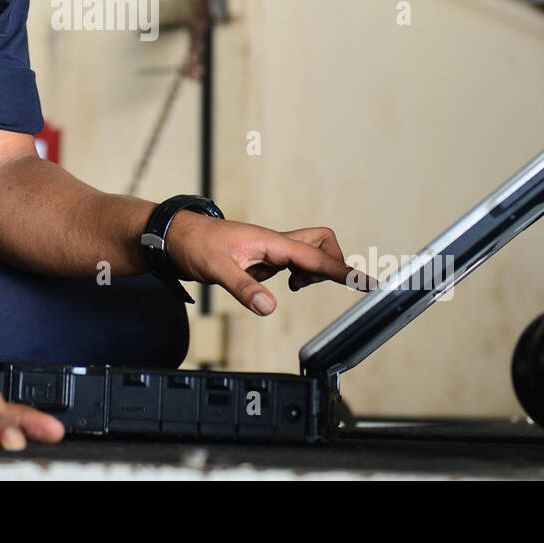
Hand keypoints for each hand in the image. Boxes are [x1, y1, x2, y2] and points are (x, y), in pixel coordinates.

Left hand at [164, 212, 376, 315]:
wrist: (175, 235)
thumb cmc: (195, 245)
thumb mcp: (217, 270)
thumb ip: (245, 288)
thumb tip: (270, 308)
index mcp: (271, 241)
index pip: (316, 256)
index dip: (343, 271)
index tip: (368, 282)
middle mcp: (275, 241)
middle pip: (321, 243)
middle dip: (330, 264)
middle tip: (308, 285)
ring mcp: (270, 247)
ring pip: (308, 251)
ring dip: (311, 270)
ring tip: (292, 286)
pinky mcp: (263, 256)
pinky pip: (293, 261)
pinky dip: (297, 273)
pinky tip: (281, 284)